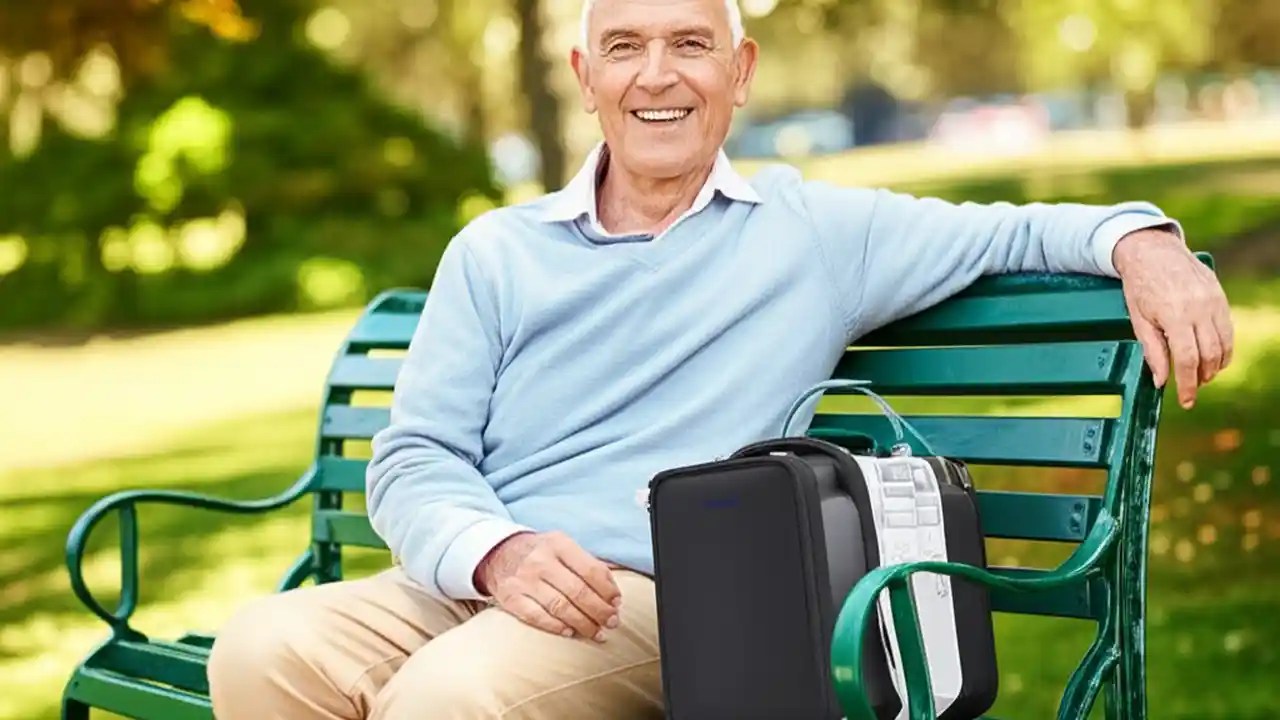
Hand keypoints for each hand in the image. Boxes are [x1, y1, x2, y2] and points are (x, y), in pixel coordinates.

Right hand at [474, 531, 621, 640]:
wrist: (497, 553)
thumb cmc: (540, 552)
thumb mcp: (563, 546)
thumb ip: (588, 564)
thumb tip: (614, 593)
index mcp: (558, 544)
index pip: (591, 570)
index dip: (608, 590)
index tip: (617, 603)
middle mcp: (540, 560)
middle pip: (578, 592)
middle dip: (599, 611)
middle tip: (612, 623)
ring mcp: (524, 580)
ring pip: (560, 607)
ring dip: (583, 623)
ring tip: (597, 633)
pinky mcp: (510, 598)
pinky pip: (536, 617)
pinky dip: (556, 627)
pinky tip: (570, 632)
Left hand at [1113, 228, 1233, 408]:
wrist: (1152, 250)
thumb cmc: (1139, 286)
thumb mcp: (1138, 320)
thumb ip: (1152, 351)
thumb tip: (1161, 381)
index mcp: (1175, 315)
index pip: (1187, 359)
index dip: (1188, 384)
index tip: (1186, 401)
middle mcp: (1199, 309)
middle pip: (1209, 355)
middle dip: (1202, 377)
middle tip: (1192, 389)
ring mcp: (1213, 301)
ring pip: (1224, 344)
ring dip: (1215, 365)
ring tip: (1201, 375)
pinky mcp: (1220, 296)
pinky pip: (1228, 329)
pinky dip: (1224, 347)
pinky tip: (1212, 357)